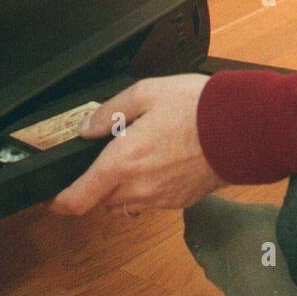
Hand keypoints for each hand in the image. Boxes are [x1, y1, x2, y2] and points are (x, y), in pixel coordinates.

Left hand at [48, 74, 226, 215]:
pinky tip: (164, 160)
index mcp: (123, 163)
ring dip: (124, 186)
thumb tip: (89, 127)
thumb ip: (110, 111)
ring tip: (141, 154)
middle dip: (98, 184)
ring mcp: (162, 198)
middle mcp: (139, 188)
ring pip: (128, 202)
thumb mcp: (146, 92)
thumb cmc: (199, 109)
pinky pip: (154, 200)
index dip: (60, 203)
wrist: (243, 128)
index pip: (78, 198)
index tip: (53, 199)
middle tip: (109, 157)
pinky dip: (150, 186)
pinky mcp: (181, 201)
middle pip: (101, 201)